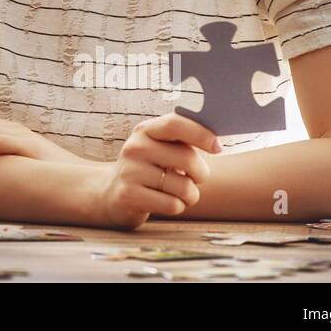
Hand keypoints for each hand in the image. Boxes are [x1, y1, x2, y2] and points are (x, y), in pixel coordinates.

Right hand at [95, 113, 220, 228]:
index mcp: (146, 130)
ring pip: (184, 187)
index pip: (175, 124)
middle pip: (188, 159)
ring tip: (177, 193)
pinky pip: (172, 205)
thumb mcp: (160, 148)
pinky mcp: (128, 195)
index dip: (200, 133)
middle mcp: (135, 147)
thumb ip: (183, 140)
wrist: (112, 193)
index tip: (218, 147)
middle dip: (201, 174)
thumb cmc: (150, 169)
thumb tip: (216, 141)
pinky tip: (163, 202)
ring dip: (190, 195)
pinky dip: (177, 207)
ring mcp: (129, 171)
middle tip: (194, 178)